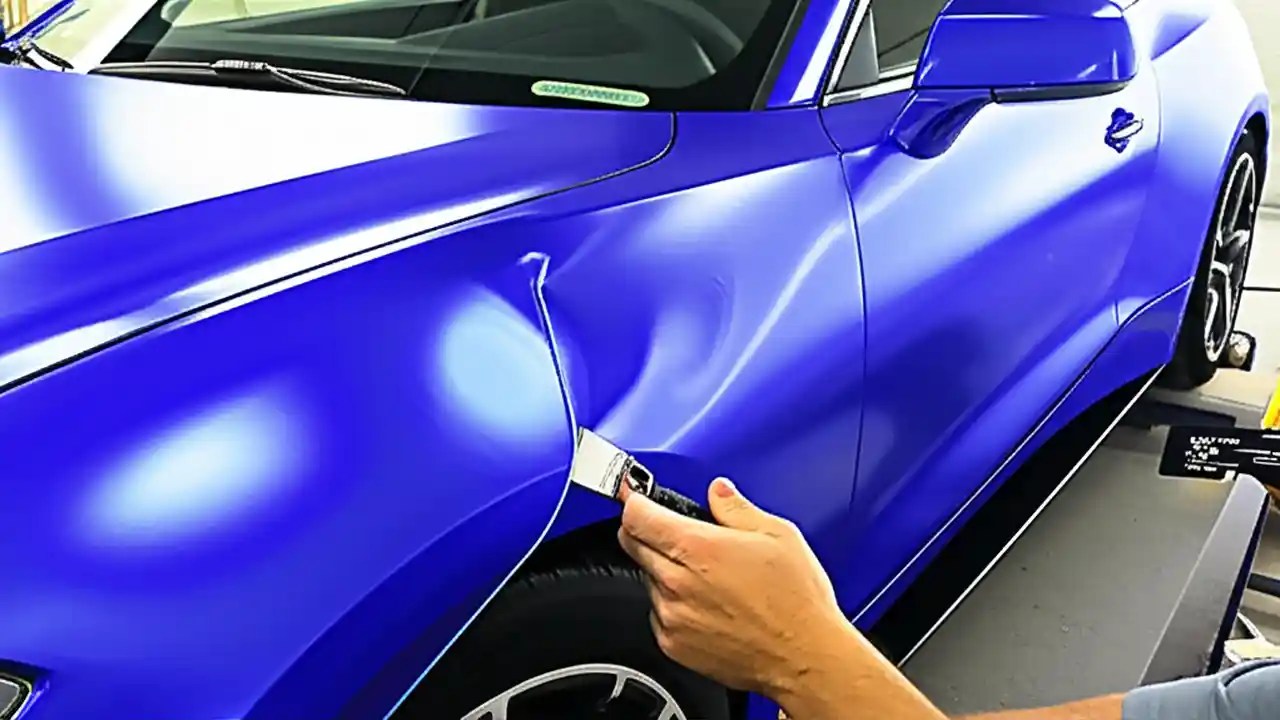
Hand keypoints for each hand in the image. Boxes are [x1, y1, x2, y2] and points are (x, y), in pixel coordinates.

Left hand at [616, 477, 852, 700]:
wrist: (804, 658)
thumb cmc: (796, 602)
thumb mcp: (777, 535)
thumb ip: (735, 508)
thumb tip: (717, 492)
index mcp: (699, 548)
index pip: (637, 516)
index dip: (634, 500)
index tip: (635, 496)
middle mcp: (677, 582)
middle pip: (632, 544)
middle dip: (645, 530)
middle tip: (672, 529)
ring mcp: (672, 616)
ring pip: (646, 578)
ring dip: (663, 569)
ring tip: (706, 575)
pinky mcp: (673, 644)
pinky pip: (657, 612)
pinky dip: (672, 603)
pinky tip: (706, 603)